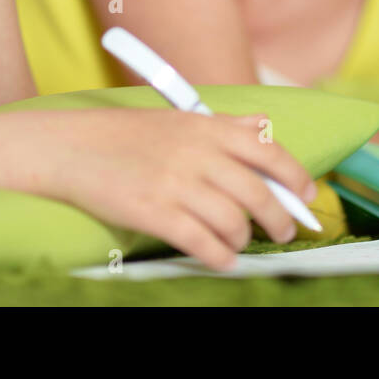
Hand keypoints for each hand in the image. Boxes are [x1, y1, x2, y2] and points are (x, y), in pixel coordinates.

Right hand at [43, 109, 318, 270]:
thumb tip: (264, 123)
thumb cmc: (125, 134)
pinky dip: (220, 257)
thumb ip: (225, 125)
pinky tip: (223, 260)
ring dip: (245, 238)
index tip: (307, 196)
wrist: (71, 147)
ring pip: (233, 221)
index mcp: (207, 127)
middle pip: (258, 193)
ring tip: (242, 242)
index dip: (295, 177)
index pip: (269, 151)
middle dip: (279, 218)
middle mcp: (197, 154)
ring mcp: (176, 185)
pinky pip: (203, 242)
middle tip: (284, 231)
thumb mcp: (179, 118)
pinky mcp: (155, 213)